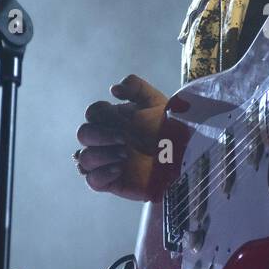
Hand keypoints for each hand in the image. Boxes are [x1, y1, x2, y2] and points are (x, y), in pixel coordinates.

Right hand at [75, 74, 167, 201]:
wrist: (185, 158)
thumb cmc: (173, 130)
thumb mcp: (158, 103)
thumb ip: (136, 87)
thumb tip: (113, 90)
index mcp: (115, 120)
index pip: (93, 113)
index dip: (102, 114)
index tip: (125, 119)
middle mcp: (108, 140)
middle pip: (83, 134)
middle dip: (101, 135)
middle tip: (125, 139)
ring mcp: (108, 162)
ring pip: (83, 158)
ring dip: (101, 155)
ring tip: (125, 155)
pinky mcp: (112, 182)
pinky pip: (92, 180)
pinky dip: (102, 173)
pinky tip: (120, 169)